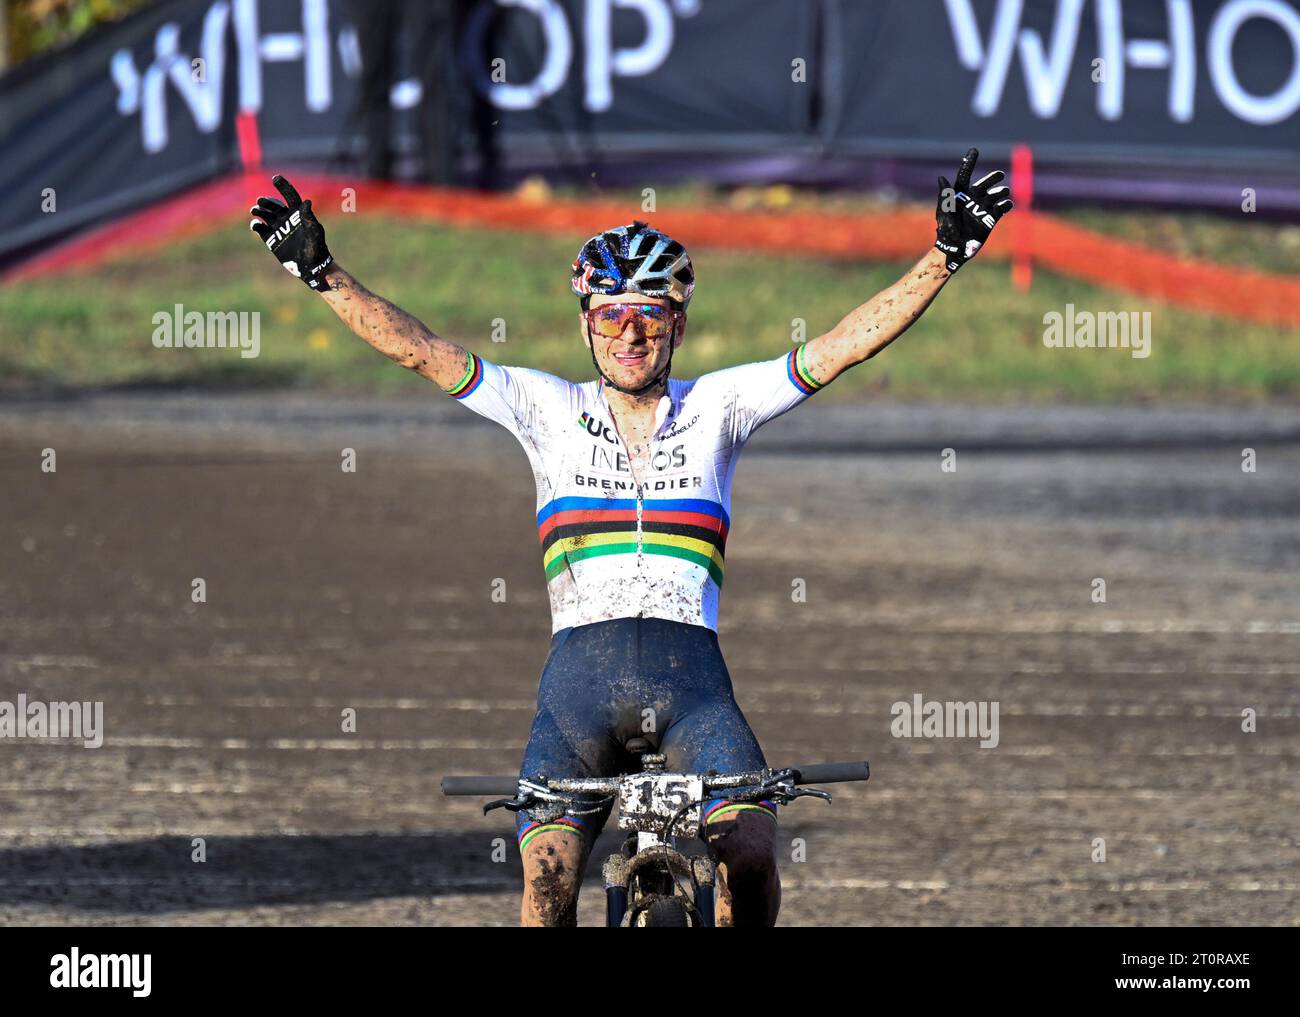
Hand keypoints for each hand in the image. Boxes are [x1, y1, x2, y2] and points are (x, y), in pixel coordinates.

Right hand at [249, 175, 333, 290]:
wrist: (311, 266)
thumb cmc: (316, 248)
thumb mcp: (314, 232)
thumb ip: (309, 217)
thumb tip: (307, 201)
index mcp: (298, 214)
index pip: (290, 196)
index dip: (283, 186)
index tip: (276, 178)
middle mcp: (287, 218)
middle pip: (274, 205)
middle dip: (266, 201)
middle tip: (261, 201)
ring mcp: (278, 228)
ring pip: (265, 214)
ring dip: (259, 210)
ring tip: (255, 210)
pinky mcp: (271, 239)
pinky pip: (260, 228)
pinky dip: (256, 225)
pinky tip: (256, 225)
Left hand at [934, 148, 1012, 272]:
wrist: (955, 250)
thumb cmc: (946, 231)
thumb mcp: (944, 213)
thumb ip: (945, 196)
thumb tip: (941, 178)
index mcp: (959, 196)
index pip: (965, 175)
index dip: (969, 163)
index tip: (974, 150)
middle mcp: (972, 200)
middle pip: (985, 184)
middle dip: (993, 178)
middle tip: (1000, 175)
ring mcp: (982, 209)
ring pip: (995, 195)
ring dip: (1000, 192)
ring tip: (1003, 192)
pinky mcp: (990, 219)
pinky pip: (1001, 208)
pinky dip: (1006, 205)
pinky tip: (1006, 204)